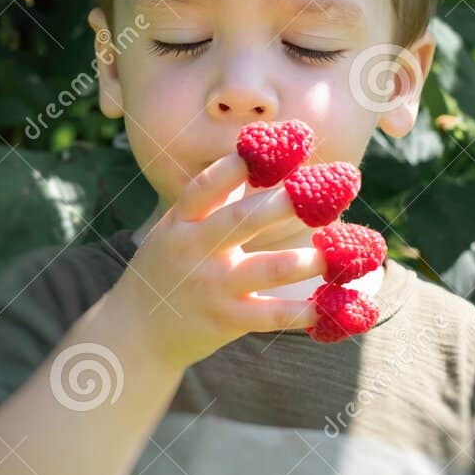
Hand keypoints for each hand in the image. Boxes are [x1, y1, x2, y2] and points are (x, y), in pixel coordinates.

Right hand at [111, 152, 323, 370]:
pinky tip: (330, 307)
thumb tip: (253, 154)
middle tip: (323, 192)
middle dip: (286, 204)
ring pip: (268, 270)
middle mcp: (194, 250)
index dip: (242, 163)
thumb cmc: (167, 267)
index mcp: (181, 221)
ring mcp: (211, 287)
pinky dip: (303, 313)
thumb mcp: (175, 227)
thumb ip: (212, 197)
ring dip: (307, 261)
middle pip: (243, 220)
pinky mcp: (225, 321)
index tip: (283, 144)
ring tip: (338, 253)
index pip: (209, 184)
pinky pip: (271, 316)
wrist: (136, 330)